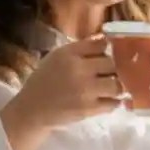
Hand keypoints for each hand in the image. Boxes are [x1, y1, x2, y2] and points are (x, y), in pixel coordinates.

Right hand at [0, 36, 120, 149]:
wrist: (32, 109)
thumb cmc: (45, 81)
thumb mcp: (57, 57)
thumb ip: (81, 48)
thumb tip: (105, 39)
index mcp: (69, 54)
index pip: (101, 44)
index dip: (108, 49)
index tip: (110, 54)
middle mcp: (78, 69)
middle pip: (112, 63)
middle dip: (114, 69)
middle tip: (110, 74)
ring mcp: (85, 90)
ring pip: (117, 84)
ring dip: (117, 86)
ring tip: (111, 88)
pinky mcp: (89, 109)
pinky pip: (113, 103)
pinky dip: (113, 102)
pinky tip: (107, 100)